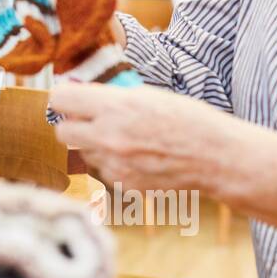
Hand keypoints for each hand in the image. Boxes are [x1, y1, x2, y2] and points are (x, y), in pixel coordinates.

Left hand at [48, 82, 251, 201]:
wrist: (215, 157)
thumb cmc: (187, 119)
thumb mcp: (148, 95)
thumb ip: (112, 96)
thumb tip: (81, 93)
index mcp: (115, 108)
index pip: (60, 100)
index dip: (63, 98)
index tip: (70, 99)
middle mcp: (108, 137)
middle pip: (62, 132)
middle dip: (73, 125)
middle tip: (88, 120)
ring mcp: (115, 165)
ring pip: (84, 154)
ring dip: (94, 145)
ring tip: (125, 138)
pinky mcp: (123, 185)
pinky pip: (104, 171)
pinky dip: (113, 163)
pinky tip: (138, 156)